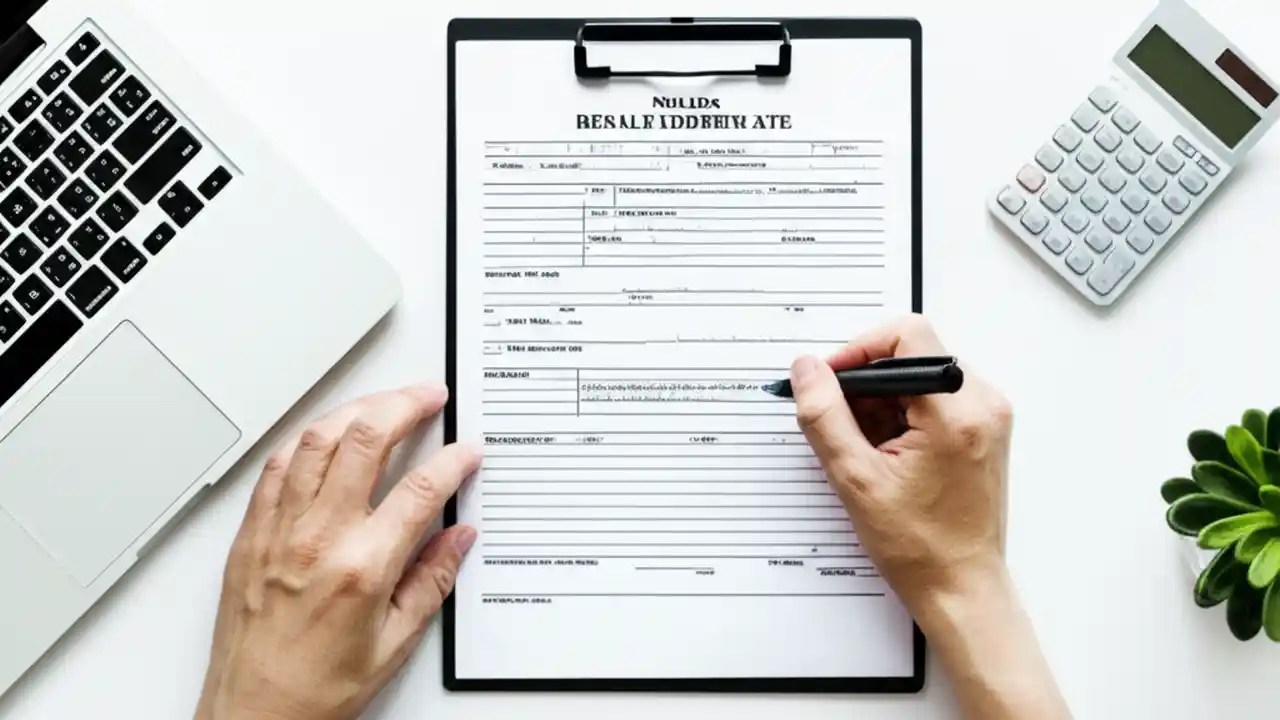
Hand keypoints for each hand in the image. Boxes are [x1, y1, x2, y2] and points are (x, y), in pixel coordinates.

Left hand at [195, 384, 480, 719]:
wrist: (251, 714)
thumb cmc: (315, 689)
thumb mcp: (394, 643)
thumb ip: (432, 581)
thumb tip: (458, 537)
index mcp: (362, 567)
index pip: (420, 489)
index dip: (452, 461)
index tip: (467, 452)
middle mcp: (318, 537)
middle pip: (366, 440)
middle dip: (404, 405)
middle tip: (427, 395)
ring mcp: (279, 529)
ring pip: (318, 439)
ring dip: (356, 409)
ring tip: (382, 401)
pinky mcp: (251, 532)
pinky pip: (278, 465)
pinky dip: (307, 437)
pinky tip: (325, 432)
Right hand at [791, 317, 1068, 719]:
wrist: (960, 588)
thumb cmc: (920, 547)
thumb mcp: (855, 479)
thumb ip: (825, 416)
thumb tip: (807, 371)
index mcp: (957, 412)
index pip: (906, 336)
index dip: (857, 349)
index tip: (830, 380)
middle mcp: (983, 405)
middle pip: (912, 354)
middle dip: (867, 384)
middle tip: (842, 425)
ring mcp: (988, 417)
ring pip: (920, 376)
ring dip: (883, 402)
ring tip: (867, 449)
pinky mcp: (983, 430)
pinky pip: (935, 398)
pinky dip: (903, 414)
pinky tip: (887, 454)